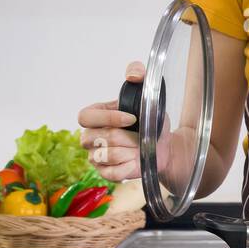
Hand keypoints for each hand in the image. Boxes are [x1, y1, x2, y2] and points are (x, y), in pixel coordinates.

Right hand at [77, 61, 142, 181]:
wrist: (163, 145)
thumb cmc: (151, 121)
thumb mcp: (148, 95)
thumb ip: (140, 77)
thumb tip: (133, 75)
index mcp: (95, 116)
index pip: (85, 117)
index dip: (107, 118)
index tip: (131, 118)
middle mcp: (90, 136)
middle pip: (95, 138)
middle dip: (125, 137)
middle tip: (141, 136)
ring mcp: (95, 156)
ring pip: (106, 156)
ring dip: (130, 151)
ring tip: (140, 147)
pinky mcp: (104, 173)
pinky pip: (112, 173)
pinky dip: (129, 167)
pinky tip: (136, 160)